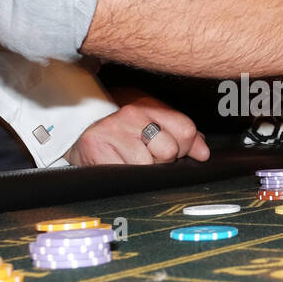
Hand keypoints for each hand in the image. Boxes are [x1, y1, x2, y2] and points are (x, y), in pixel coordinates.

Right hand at [65, 98, 209, 166]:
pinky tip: (118, 164)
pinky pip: (127, 172)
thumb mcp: (152, 124)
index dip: (185, 146)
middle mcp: (132, 115)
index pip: (186, 129)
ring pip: (149, 164)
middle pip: (170, 149)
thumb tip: (203, 152)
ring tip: (130, 159)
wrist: (79, 133)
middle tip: (148, 155)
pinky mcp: (98, 148)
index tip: (175, 150)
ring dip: (143, 169)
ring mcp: (115, 131)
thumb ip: (181, 135)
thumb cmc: (120, 132)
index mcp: (149, 106)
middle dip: (163, 160)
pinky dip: (126, 175)